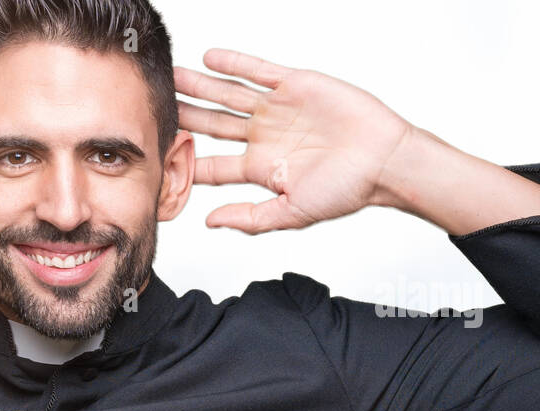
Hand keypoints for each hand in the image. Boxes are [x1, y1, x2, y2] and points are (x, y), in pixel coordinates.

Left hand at [174, 51, 414, 232]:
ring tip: (172, 76)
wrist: (385, 161)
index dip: (186, 161)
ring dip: (200, 85)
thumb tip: (209, 223)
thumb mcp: (291, 213)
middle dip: (184, 117)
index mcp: (259, 168)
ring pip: (228, 95)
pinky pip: (259, 71)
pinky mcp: (295, 84)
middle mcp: (262, 136)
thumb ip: (250, 218)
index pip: (212, 165)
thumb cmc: (346, 190)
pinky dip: (235, 64)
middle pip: (211, 125)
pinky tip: (209, 58)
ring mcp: (277, 109)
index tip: (157, 156)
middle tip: (153, 108)